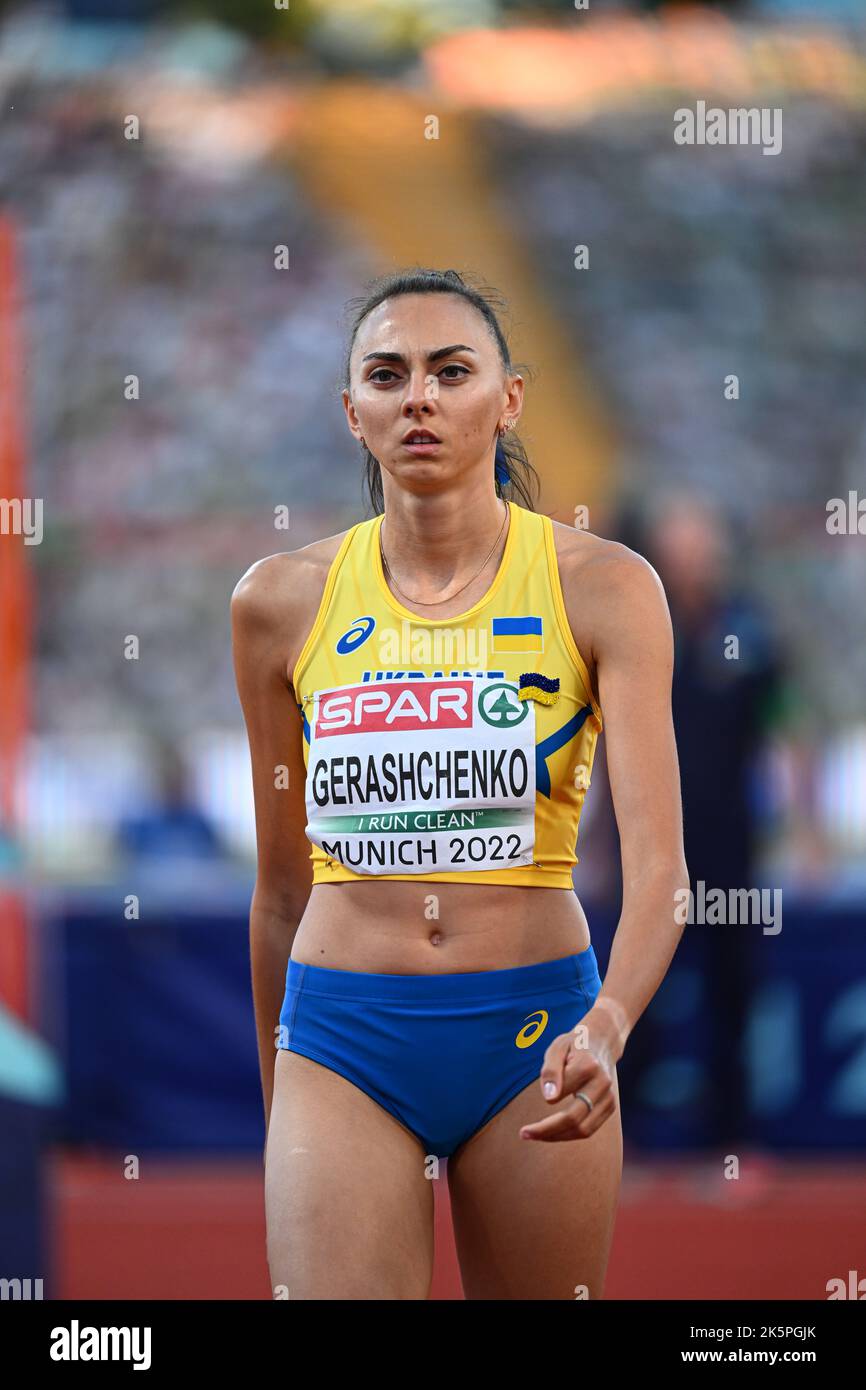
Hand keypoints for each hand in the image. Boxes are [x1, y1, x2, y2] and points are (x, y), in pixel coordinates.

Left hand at [519, 1000, 623, 1141]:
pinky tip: (550, 1132)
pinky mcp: (610, 1107)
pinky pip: (589, 1129)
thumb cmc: (573, 1045)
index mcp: (588, 1065)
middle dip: (547, 1130)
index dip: (544, 1101)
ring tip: (534, 1135)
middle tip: (523, 1134)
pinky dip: (569, 1134)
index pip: (563, 1091)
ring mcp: (609, 1097)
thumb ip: (551, 1071)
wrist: (602, 1041)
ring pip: (584, 1130)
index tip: (525, 1106)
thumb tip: (549, 1100)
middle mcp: (602, 1083)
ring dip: (557, 1136)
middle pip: (575, 1118)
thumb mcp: (557, 1048)